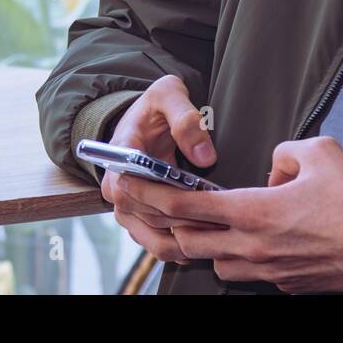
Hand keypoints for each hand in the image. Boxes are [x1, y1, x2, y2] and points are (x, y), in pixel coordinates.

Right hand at [101, 75, 225, 265]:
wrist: (144, 122)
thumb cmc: (155, 107)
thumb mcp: (168, 95)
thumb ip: (185, 118)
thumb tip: (204, 157)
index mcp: (119, 157)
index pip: (134, 190)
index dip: (169, 200)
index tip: (202, 199)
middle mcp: (117, 189)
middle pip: (151, 218)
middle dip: (187, 221)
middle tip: (224, 220)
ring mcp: (127, 209)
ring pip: (156, 239)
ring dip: (188, 241)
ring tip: (221, 232)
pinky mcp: (139, 221)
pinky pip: (160, 245)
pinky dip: (184, 247)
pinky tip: (210, 240)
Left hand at [118, 136, 342, 292]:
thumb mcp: (317, 151)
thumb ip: (283, 152)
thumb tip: (273, 169)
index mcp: (254, 212)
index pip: (186, 206)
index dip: (152, 194)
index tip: (130, 183)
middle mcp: (253, 247)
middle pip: (188, 241)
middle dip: (163, 222)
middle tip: (150, 205)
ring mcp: (269, 270)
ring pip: (214, 263)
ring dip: (201, 244)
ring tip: (197, 225)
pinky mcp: (286, 284)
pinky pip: (246, 273)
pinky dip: (236, 257)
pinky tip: (246, 240)